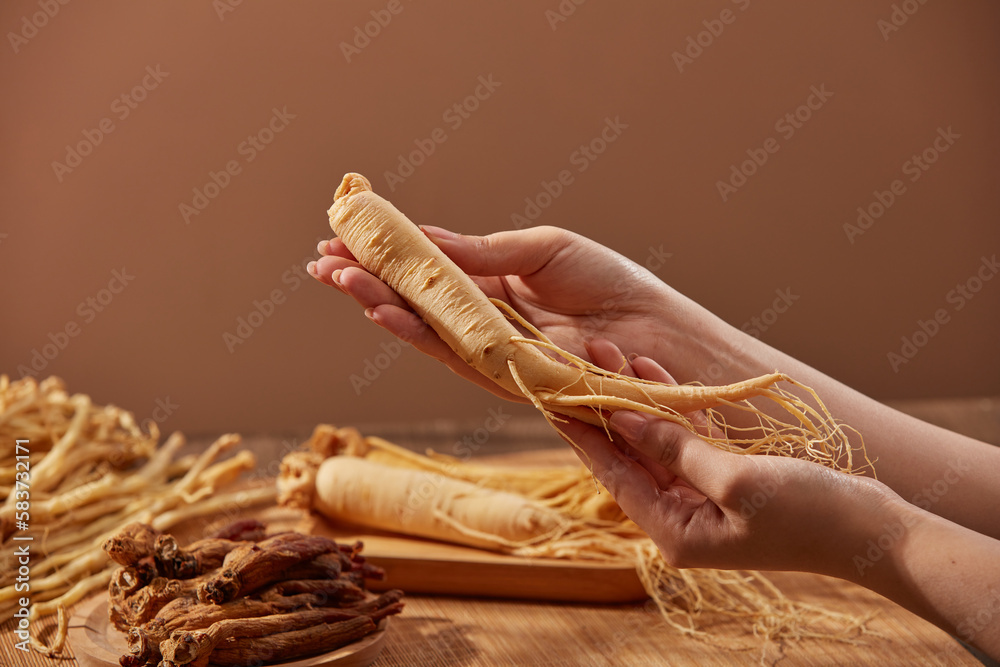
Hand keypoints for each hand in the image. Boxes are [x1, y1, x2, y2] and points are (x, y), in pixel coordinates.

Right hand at [308, 225, 674, 399]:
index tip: (342, 238)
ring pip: (425, 330)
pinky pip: (455, 356)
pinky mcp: (507, 378)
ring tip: (339, 281)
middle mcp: (485, 322)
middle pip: (415, 302)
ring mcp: (493, 352)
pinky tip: (385, 313)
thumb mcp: (543, 251)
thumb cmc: (612, 284)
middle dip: (367, 282)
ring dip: (380, 306)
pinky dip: (418, 335)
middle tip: (320, 262)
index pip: (427, 271)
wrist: (660, 332)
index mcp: (494, 286)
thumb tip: (425, 239)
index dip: (385, 257)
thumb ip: (483, 253)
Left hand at [560, 344, 898, 575]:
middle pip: (630, 454)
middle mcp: (682, 516)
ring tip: (608, 350)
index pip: (614, 474)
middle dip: (605, 403)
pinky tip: (651, 370)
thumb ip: (676, 449)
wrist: (876, 530)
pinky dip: (673, 405)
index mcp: (675, 530)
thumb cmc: (810, 512)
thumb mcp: (736, 480)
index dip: (582, 433)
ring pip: (657, 440)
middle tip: (576, 356)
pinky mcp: (729, 478)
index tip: (550, 395)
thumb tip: (623, 418)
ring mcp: (705, 498)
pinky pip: (689, 438)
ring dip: (637, 396)